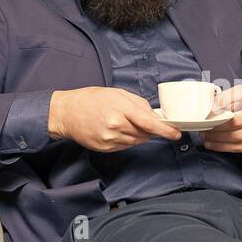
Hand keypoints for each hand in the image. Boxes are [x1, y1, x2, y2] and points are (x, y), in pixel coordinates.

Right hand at [49, 87, 182, 151]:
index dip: (165, 130)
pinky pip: (125, 146)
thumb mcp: (116, 93)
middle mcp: (116, 127)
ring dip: (138, 134)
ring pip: (136, 142)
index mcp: (120, 110)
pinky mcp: (105, 148)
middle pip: (144, 134)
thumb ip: (138, 103)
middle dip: (150, 130)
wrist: (66, 113)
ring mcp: (110, 140)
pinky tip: (118, 130)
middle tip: (145, 121)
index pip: (149, 123)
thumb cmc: (90, 99)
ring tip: (126, 122)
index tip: (175, 134)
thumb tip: (154, 115)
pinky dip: (127, 139)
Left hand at [200, 84, 241, 165]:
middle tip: (205, 127)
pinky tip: (213, 145)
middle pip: (236, 120)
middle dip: (217, 125)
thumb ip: (229, 100)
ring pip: (236, 135)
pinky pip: (239, 147)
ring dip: (217, 138)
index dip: (224, 99)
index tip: (211, 108)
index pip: (241, 93)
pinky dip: (222, 146)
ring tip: (206, 137)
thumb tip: (209, 104)